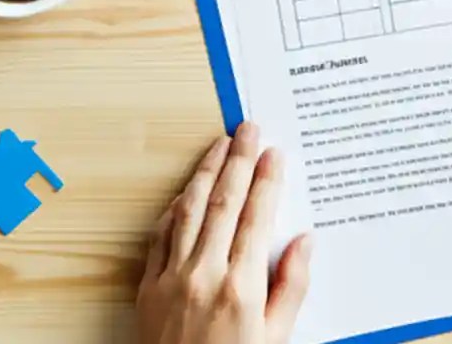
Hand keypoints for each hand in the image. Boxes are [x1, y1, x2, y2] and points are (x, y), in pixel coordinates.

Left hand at [137, 123, 311, 343]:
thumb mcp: (276, 339)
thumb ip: (291, 287)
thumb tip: (303, 241)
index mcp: (241, 287)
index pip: (256, 216)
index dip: (267, 180)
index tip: (275, 153)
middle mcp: (203, 275)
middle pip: (223, 202)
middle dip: (238, 160)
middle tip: (248, 128)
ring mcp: (170, 279)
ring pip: (188, 210)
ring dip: (204, 172)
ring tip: (218, 145)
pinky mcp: (147, 288)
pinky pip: (160, 235)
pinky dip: (175, 208)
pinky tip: (185, 191)